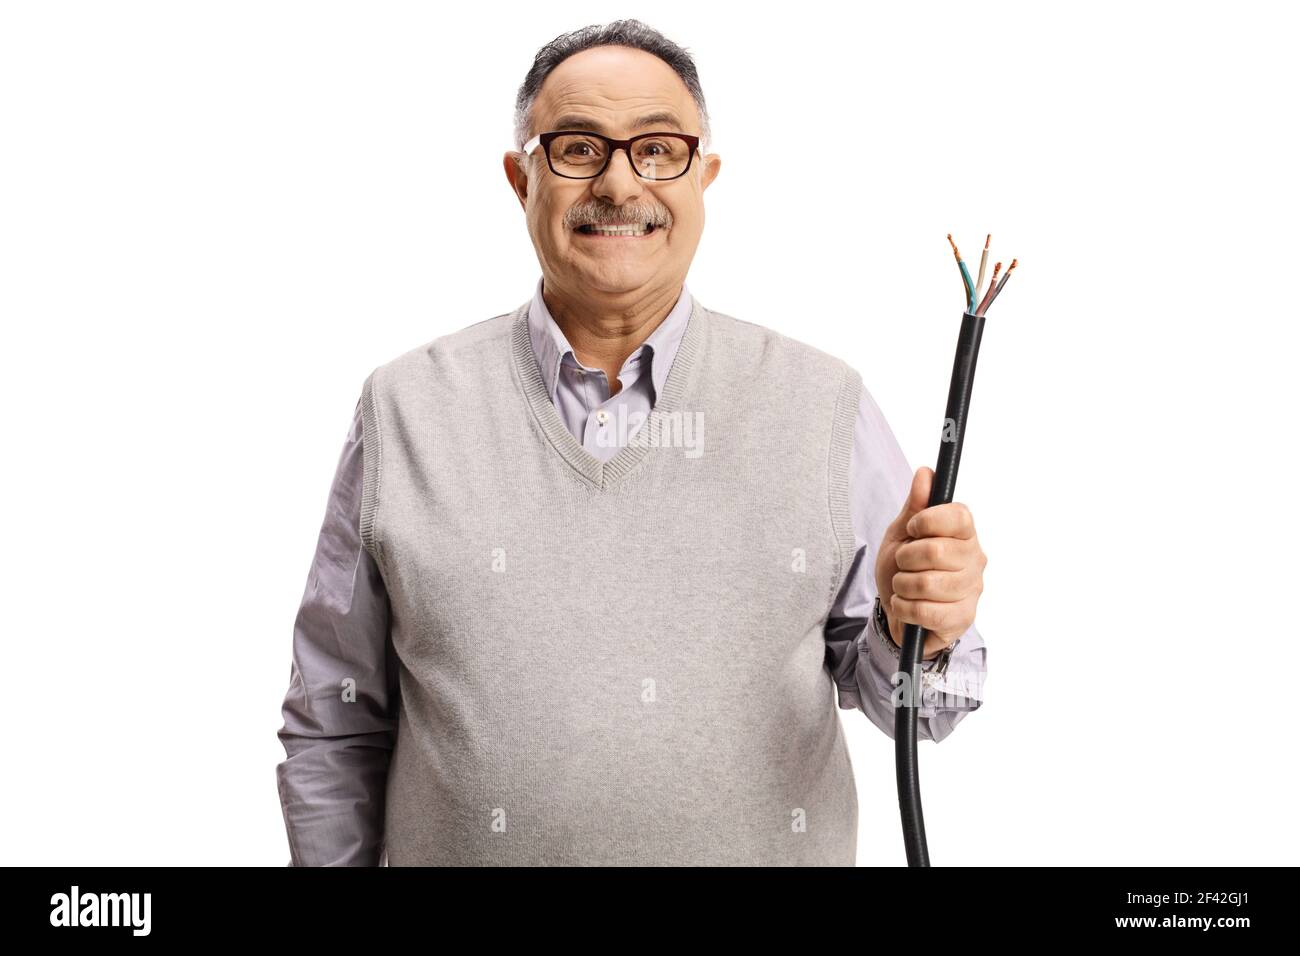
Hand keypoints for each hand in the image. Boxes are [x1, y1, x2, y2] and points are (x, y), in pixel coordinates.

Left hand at [875, 466, 986, 659]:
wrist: (896, 612)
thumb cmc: (903, 569)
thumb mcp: (901, 535)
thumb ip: (915, 507)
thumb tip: (926, 473)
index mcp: (963, 533)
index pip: (959, 516)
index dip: (929, 520)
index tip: (912, 529)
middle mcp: (975, 559)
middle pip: (937, 550)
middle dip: (906, 558)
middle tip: (903, 564)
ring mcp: (972, 590)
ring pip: (928, 583)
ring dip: (903, 586)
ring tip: (903, 587)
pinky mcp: (964, 618)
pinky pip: (927, 611)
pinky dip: (905, 608)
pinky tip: (905, 605)